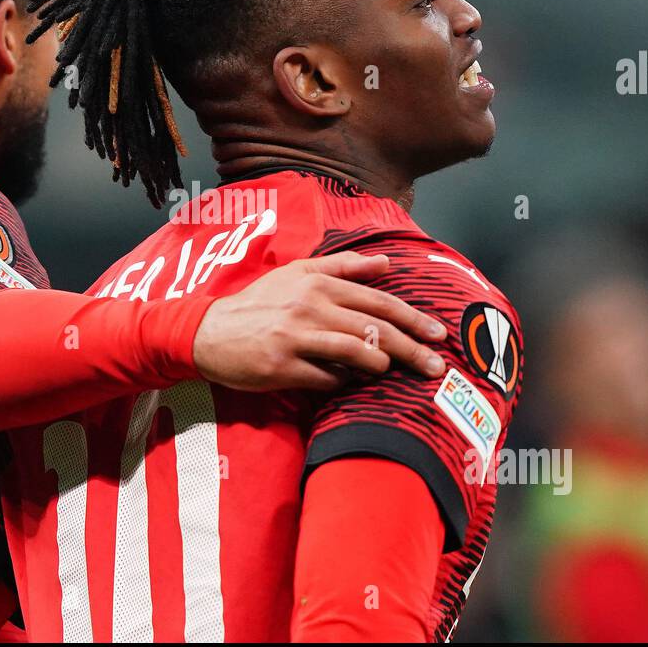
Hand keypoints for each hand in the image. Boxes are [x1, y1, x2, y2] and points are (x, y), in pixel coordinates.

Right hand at [192, 251, 446, 391]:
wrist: (209, 332)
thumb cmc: (259, 303)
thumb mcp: (297, 274)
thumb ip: (344, 266)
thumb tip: (387, 263)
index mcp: (317, 284)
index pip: (377, 301)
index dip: (412, 318)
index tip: (438, 333)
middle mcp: (310, 307)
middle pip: (373, 328)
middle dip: (411, 348)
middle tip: (436, 366)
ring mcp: (296, 338)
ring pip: (354, 351)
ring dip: (380, 364)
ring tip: (392, 371)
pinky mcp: (282, 367)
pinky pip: (326, 378)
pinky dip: (345, 382)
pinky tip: (352, 383)